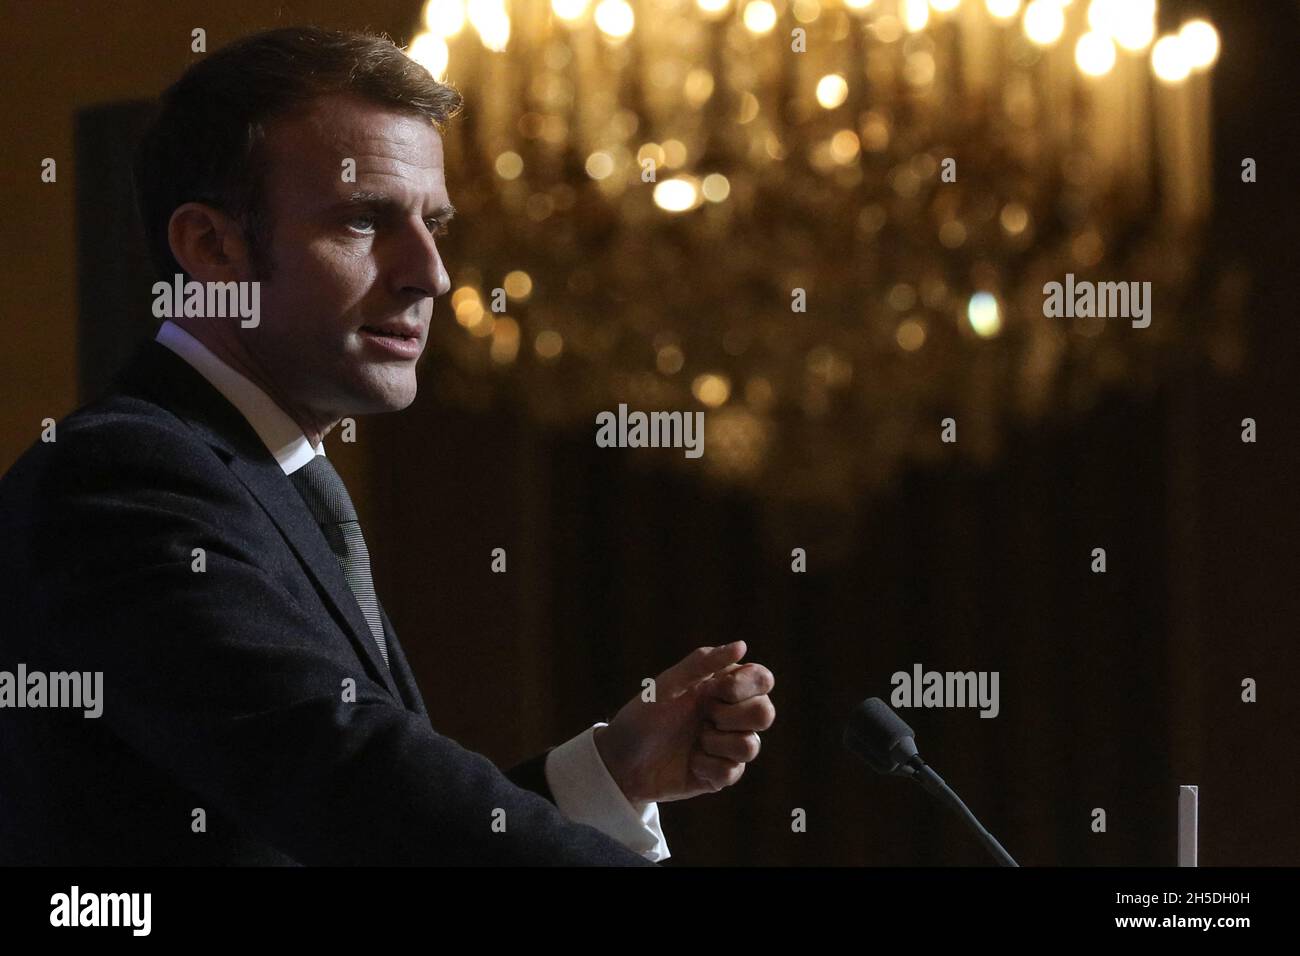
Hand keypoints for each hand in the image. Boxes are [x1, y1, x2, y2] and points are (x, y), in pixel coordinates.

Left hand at [594, 641, 774, 805]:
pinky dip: (707, 766)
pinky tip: (690, 763)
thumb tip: (742, 645)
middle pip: (765, 713)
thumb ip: (702, 662)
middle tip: (705, 718)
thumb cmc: (642, 716)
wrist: (621, 762)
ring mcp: (727, 746)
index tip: (717, 690)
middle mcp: (730, 715)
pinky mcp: (721, 775)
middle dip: (734, 717)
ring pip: (752, 746)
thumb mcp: (667, 685)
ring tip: (695, 741)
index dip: (748, 686)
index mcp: (722, 688)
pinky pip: (733, 772)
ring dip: (717, 743)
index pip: (762, 679)